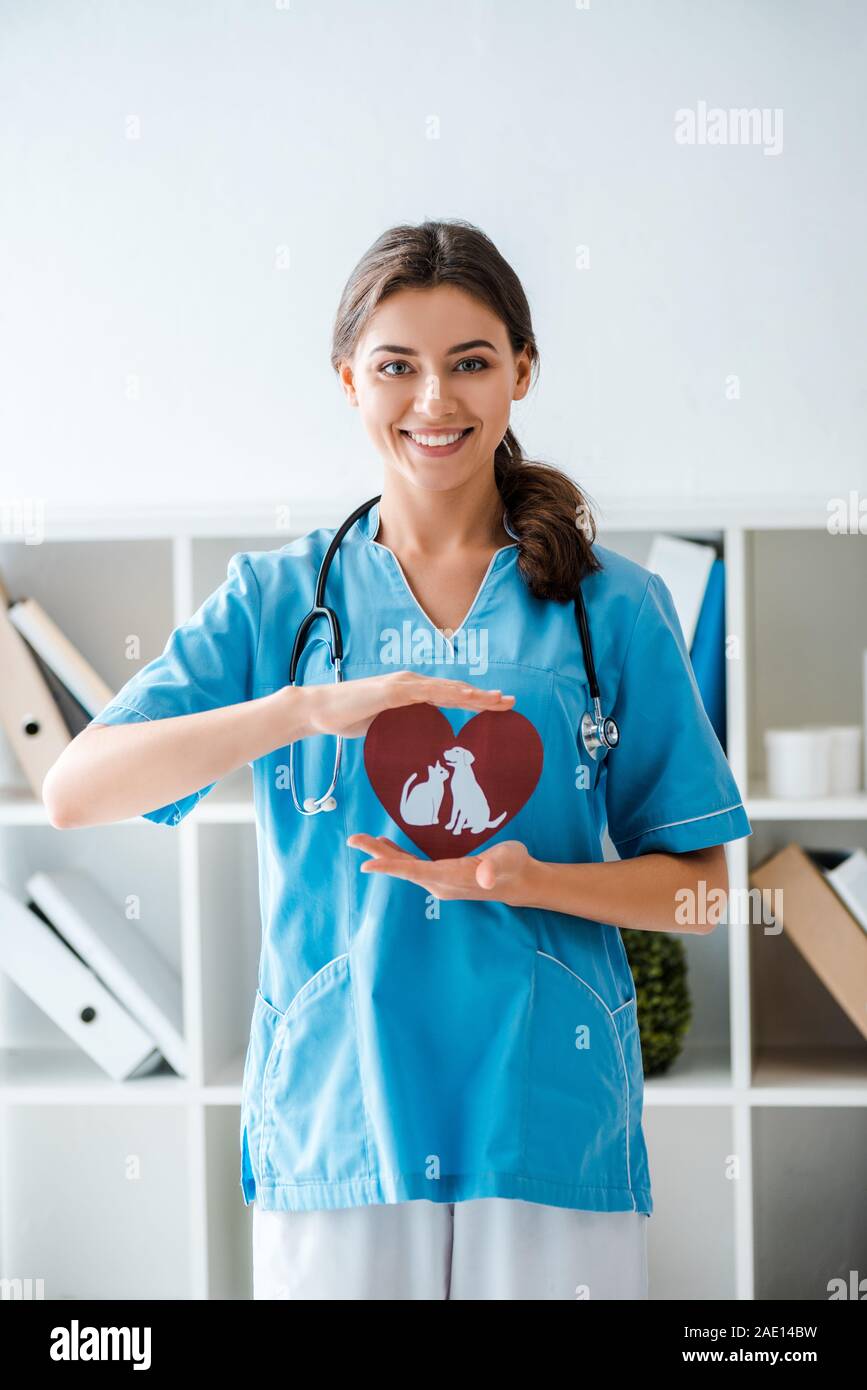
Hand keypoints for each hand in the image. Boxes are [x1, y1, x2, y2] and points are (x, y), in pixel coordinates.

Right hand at [302, 670, 514, 739]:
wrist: (321, 711)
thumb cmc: (350, 718)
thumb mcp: (385, 728)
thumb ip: (403, 730)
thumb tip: (419, 744)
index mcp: (411, 693)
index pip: (450, 697)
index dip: (475, 701)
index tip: (498, 707)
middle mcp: (411, 684)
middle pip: (455, 691)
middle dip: (483, 697)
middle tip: (510, 703)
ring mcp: (403, 685)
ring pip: (446, 689)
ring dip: (473, 694)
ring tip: (496, 701)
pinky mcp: (392, 690)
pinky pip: (425, 692)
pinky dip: (447, 692)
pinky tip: (464, 695)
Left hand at [346, 833, 534, 905]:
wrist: (519, 881)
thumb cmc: (513, 865)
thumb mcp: (508, 859)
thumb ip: (495, 866)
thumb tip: (485, 876)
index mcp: (452, 877)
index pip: (414, 872)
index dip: (390, 867)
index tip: (366, 864)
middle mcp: (440, 883)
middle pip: (403, 869)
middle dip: (378, 855)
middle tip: (354, 840)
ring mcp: (440, 881)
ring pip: (406, 867)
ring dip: (384, 855)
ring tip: (364, 841)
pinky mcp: (442, 877)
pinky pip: (413, 866)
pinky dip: (397, 857)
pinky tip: (388, 847)